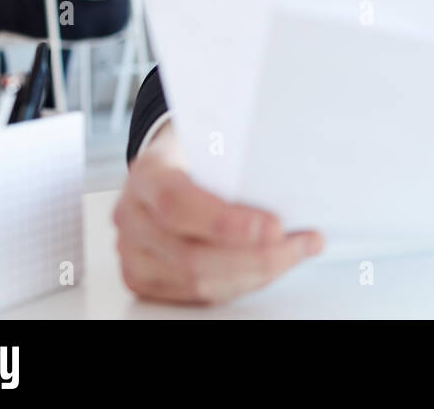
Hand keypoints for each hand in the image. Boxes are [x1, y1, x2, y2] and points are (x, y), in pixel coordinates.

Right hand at [113, 121, 323, 303]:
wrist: (170, 165)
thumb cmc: (200, 152)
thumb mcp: (216, 138)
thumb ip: (240, 156)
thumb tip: (294, 179)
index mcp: (147, 173)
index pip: (177, 202)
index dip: (225, 221)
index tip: (274, 226)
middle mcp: (133, 216)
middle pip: (191, 255)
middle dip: (256, 256)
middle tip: (300, 243)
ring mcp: (134, 253)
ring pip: (197, 282)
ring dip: (257, 273)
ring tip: (297, 253)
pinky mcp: (145, 280)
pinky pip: (198, 295)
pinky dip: (242, 284)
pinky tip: (272, 266)